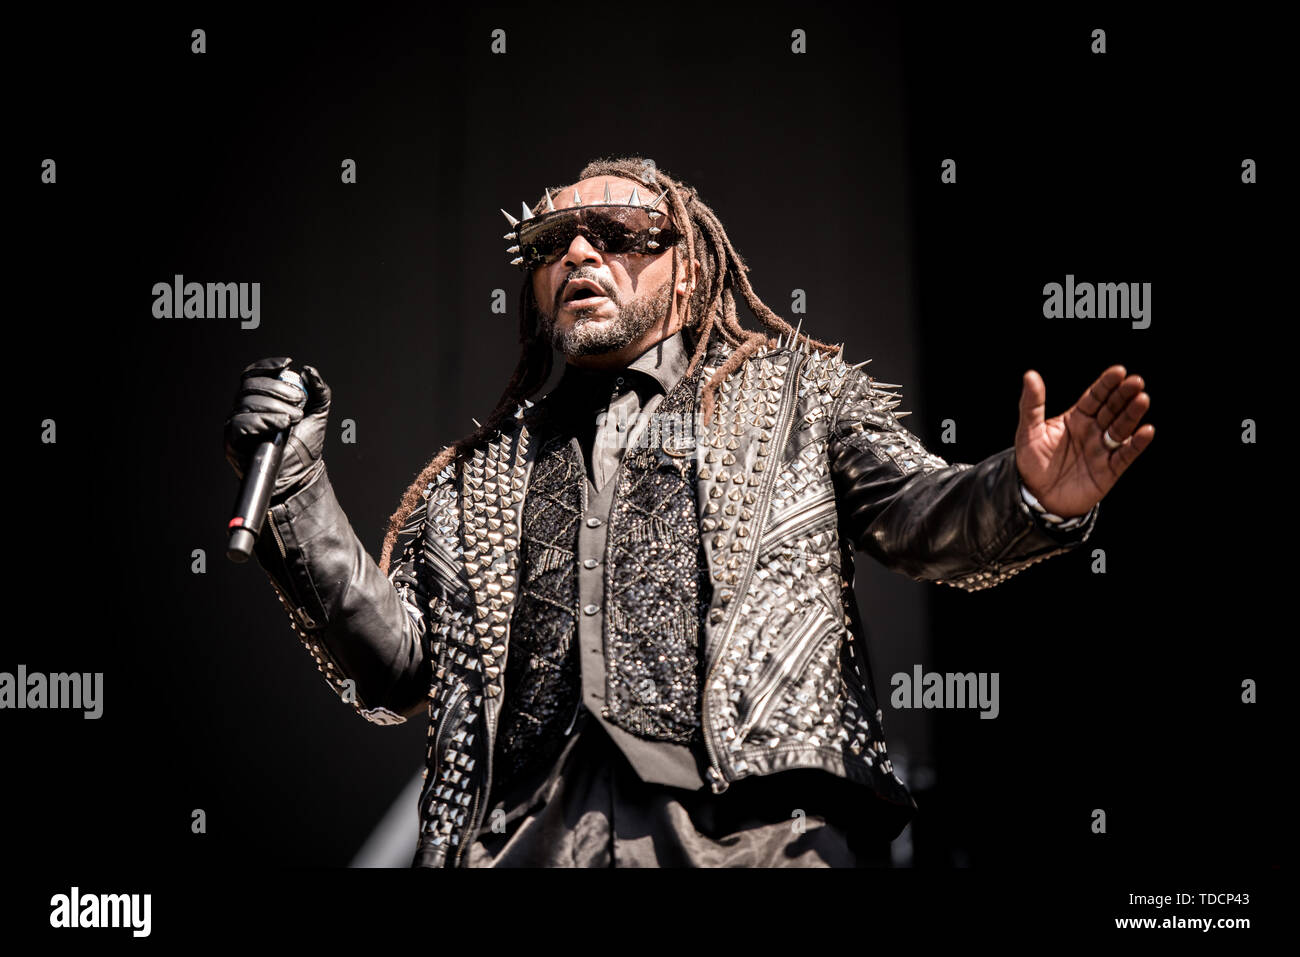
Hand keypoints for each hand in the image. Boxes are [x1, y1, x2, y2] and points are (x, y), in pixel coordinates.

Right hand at [223, 357, 331, 498]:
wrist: (301, 474)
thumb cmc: (306, 445)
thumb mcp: (318, 414)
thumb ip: (319, 391)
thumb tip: (309, 371)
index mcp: (260, 399)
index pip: (254, 374)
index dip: (268, 366)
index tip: (288, 364)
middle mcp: (244, 409)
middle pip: (251, 386)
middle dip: (278, 390)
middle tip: (299, 403)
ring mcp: (237, 425)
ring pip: (246, 403)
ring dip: (275, 408)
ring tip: (294, 419)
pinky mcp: (233, 441)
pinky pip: (240, 423)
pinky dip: (262, 420)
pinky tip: (280, 425)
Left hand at [1015, 365, 1153, 517]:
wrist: (1036, 496)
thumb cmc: (1031, 461)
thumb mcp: (1029, 431)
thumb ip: (1032, 404)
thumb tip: (1030, 375)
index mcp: (1077, 418)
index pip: (1095, 397)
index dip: (1106, 384)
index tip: (1118, 371)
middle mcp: (1093, 430)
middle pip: (1112, 409)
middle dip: (1124, 395)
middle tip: (1136, 382)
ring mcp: (1103, 449)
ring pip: (1122, 428)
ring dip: (1133, 414)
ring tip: (1143, 399)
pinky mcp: (1110, 470)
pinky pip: (1126, 455)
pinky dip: (1137, 444)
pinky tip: (1146, 431)